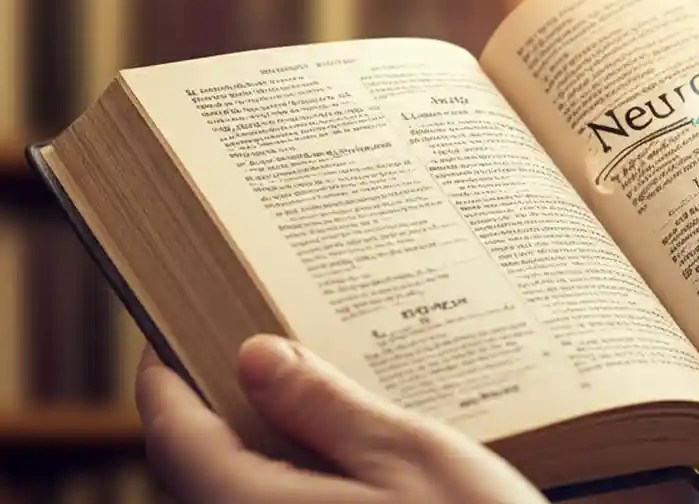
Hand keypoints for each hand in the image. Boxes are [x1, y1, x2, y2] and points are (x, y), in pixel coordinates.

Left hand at [136, 335, 547, 503]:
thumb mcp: (410, 456)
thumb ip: (326, 406)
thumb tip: (257, 357)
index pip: (175, 438)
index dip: (163, 382)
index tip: (168, 335)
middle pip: (201, 470)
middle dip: (220, 408)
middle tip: (253, 348)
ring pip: (241, 494)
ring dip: (261, 444)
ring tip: (309, 392)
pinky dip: (293, 477)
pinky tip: (345, 454)